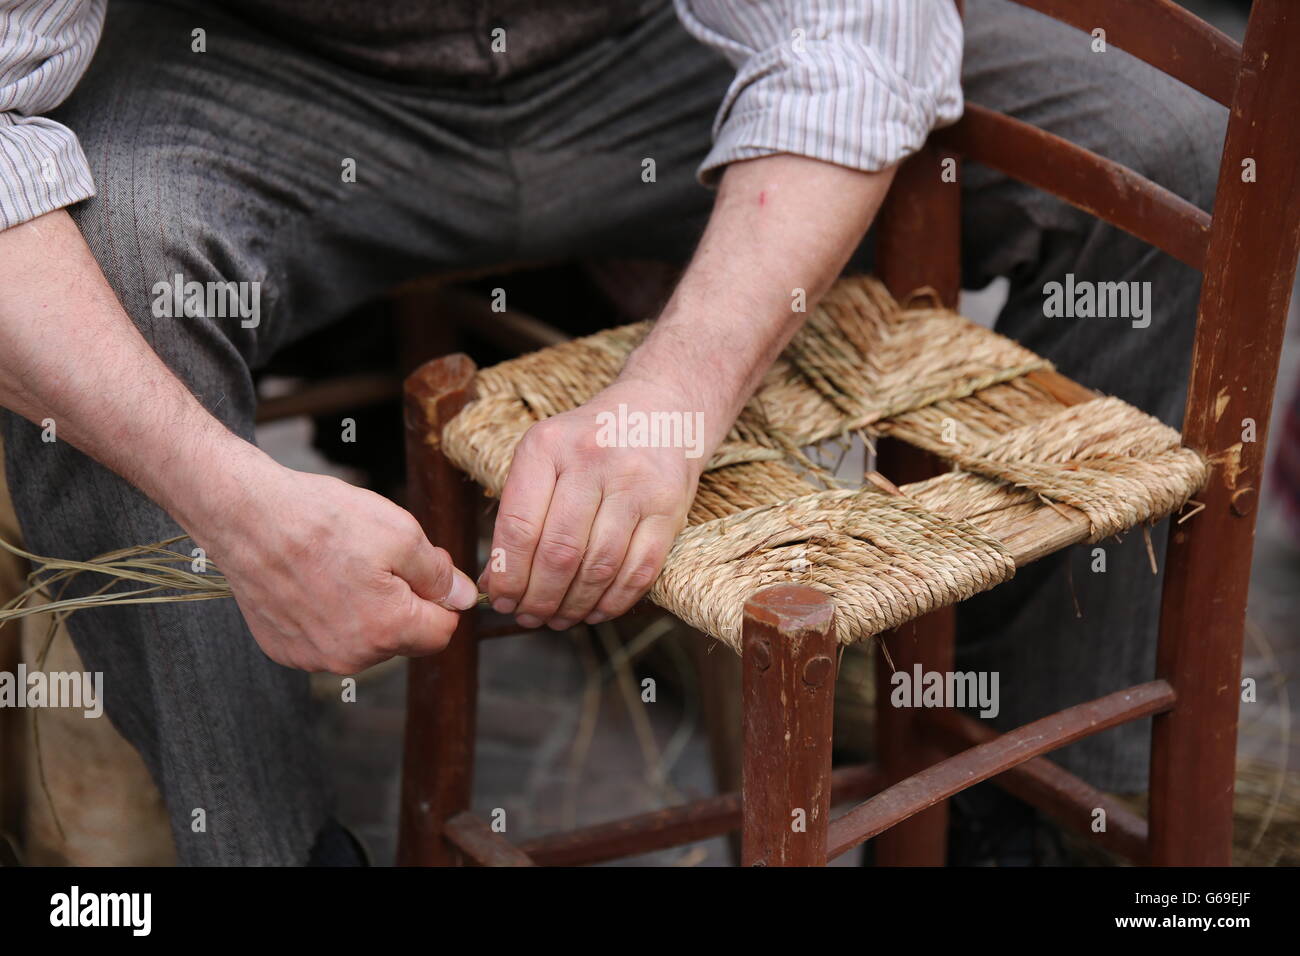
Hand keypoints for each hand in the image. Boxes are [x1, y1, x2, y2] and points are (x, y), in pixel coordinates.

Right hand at [191, 458, 477, 673]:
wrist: (246, 517)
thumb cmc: (323, 520)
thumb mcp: (401, 534)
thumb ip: (439, 575)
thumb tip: (466, 600)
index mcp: (386, 630)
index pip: (442, 632)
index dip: (442, 598)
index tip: (424, 570)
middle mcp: (350, 657)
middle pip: (403, 638)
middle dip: (404, 603)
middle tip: (380, 558)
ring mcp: (313, 657)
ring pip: (365, 640)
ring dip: (367, 610)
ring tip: (342, 565)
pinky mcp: (284, 650)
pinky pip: (326, 639)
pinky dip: (330, 615)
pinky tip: (315, 580)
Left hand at [481, 377, 711, 629]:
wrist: (661, 411)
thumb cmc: (590, 442)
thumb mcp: (545, 458)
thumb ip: (518, 514)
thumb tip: (494, 582)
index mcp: (548, 445)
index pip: (519, 526)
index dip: (508, 576)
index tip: (501, 601)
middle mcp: (592, 459)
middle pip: (559, 553)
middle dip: (540, 597)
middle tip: (530, 617)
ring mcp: (636, 483)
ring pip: (599, 566)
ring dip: (575, 605)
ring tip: (560, 618)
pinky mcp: (670, 507)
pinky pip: (639, 570)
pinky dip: (614, 601)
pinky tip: (596, 611)